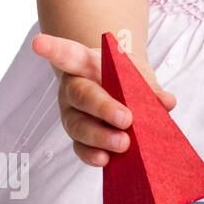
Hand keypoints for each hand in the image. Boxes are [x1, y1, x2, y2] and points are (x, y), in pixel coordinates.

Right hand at [31, 32, 176, 167]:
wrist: (124, 91)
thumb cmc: (127, 77)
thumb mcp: (140, 75)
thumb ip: (151, 87)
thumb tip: (166, 102)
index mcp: (86, 64)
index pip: (69, 54)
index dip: (53, 49)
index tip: (38, 43)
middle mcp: (74, 88)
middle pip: (81, 96)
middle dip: (103, 108)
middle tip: (126, 119)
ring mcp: (72, 114)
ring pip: (77, 125)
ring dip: (100, 137)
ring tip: (122, 143)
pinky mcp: (78, 136)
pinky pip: (79, 147)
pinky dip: (92, 155)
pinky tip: (105, 160)